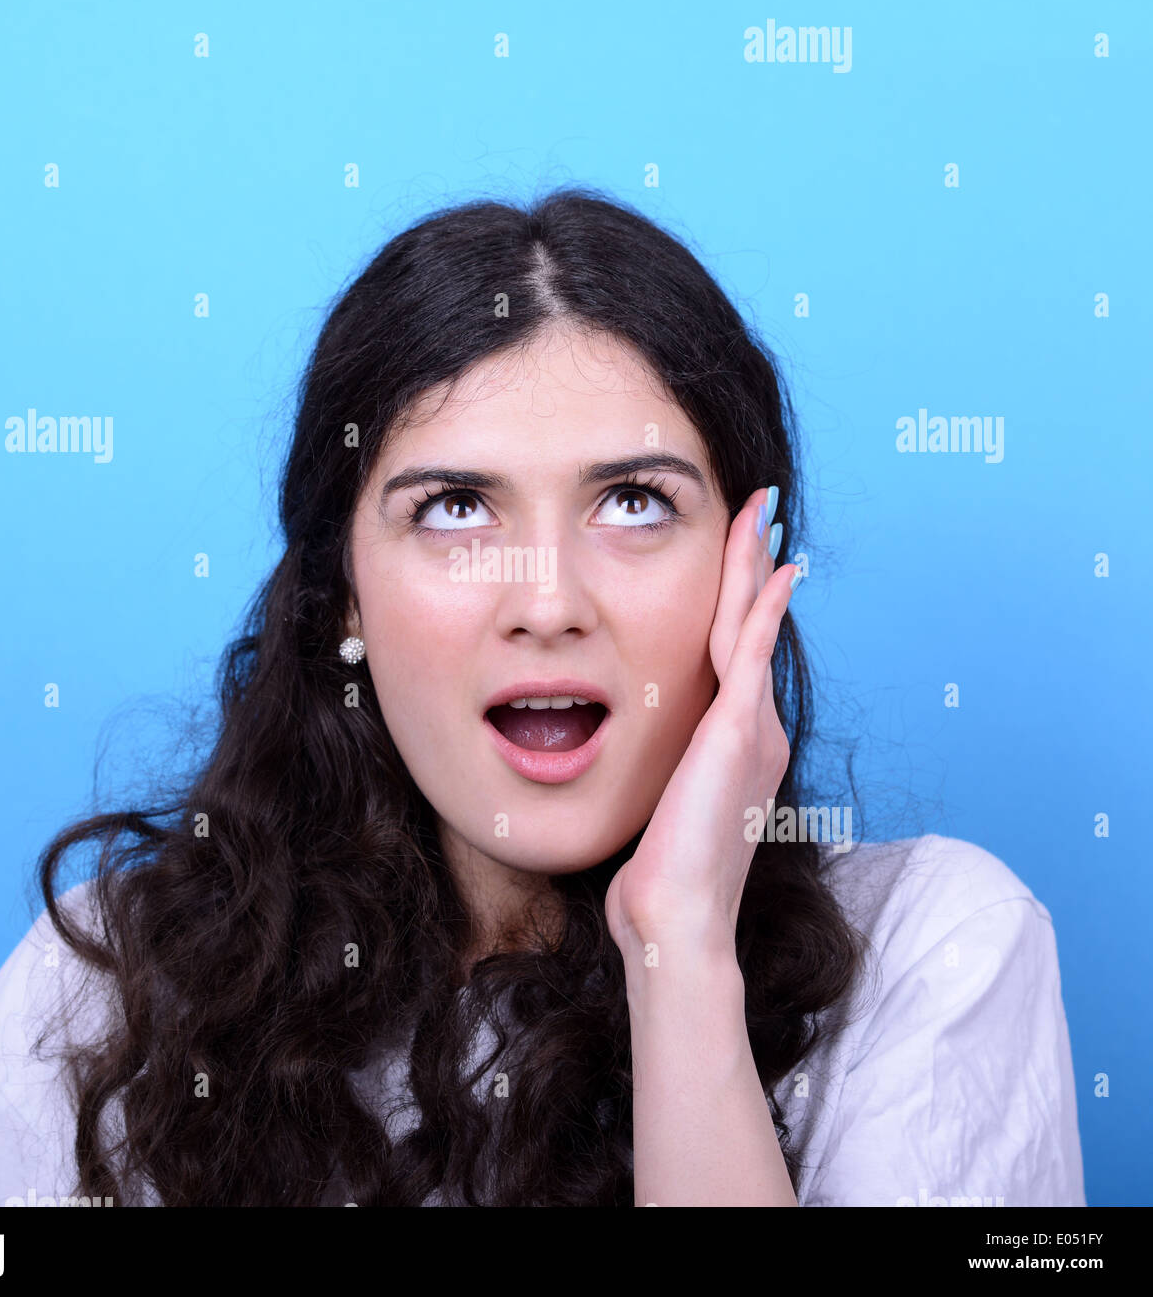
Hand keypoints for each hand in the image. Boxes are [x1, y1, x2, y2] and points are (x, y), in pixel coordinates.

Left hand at [605, 486, 798, 966]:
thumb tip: (651, 764)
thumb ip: (670, 772)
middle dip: (754, 564)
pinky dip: (763, 606)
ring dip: (754, 565)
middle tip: (760, 511)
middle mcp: (756, 728)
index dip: (741, 600)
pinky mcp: (737, 730)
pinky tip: (774, 568)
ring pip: (753, 624)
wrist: (677, 916)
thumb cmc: (663, 875)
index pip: (740, 652)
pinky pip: (754, 651)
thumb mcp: (668, 808)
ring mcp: (753, 727)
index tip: (742, 558)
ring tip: (759, 513)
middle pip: (753, 625)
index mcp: (739, 743)